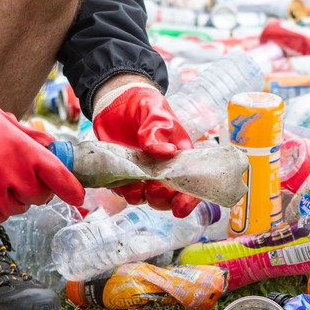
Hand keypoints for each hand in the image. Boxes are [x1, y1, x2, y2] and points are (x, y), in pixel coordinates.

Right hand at [0, 78, 84, 224]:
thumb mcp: (0, 117)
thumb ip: (27, 136)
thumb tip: (50, 146)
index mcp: (21, 148)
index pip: (57, 175)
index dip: (71, 189)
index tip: (77, 196)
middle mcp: (9, 172)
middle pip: (37, 197)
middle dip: (33, 191)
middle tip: (19, 180)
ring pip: (14, 209)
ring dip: (8, 200)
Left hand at [91, 79, 200, 217]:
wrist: (118, 102)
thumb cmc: (145, 106)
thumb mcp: (156, 114)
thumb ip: (158, 132)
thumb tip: (166, 153)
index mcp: (179, 158)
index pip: (190, 184)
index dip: (188, 199)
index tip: (180, 207)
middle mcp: (163, 171)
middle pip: (167, 197)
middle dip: (162, 199)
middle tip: (155, 188)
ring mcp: (142, 174)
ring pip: (145, 198)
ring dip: (141, 198)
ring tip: (135, 188)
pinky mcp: (122, 173)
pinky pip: (123, 190)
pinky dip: (122, 191)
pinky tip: (120, 183)